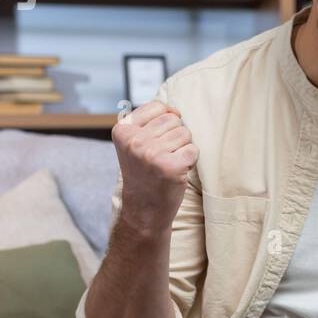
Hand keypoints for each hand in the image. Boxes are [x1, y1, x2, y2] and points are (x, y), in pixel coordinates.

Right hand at [112, 100, 198, 235]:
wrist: (143, 210)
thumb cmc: (144, 173)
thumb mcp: (133, 143)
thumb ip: (148, 123)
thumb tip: (175, 109)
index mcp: (123, 130)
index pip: (158, 107)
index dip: (165, 122)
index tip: (155, 141)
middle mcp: (134, 140)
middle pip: (174, 120)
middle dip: (174, 136)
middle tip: (161, 157)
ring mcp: (152, 153)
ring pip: (185, 133)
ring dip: (182, 149)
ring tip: (167, 164)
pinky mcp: (170, 166)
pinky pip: (194, 150)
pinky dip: (190, 161)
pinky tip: (176, 172)